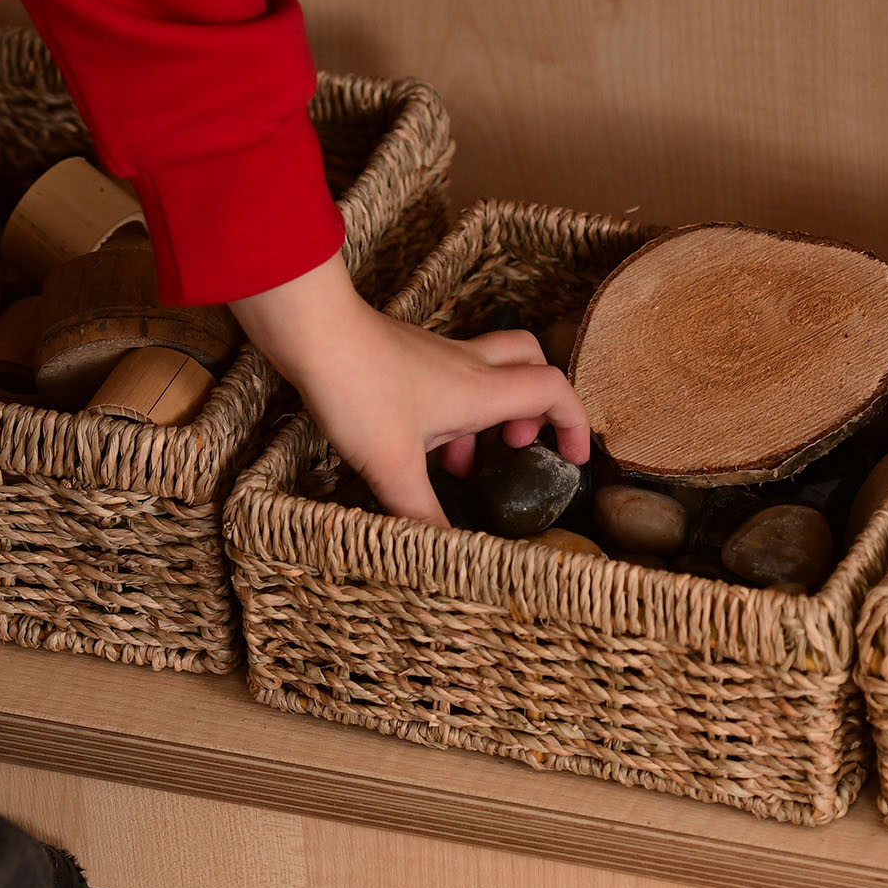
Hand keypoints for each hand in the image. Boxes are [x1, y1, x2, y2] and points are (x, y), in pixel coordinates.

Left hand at [232, 252, 589, 524]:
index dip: (575, 424)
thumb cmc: (359, 388)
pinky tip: (416, 446)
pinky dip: (449, 411)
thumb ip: (422, 514)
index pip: (553, 391)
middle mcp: (467, 367)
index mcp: (481, 390)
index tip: (572, 459)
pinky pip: (447, 378)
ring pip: (486, 375)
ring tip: (461, 463)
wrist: (312, 331)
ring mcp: (435, 357)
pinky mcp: (405, 355)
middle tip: (518, 443)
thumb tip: (447, 556)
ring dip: (487, 414)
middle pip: (530, 363)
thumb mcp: (392, 466)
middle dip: (538, 404)